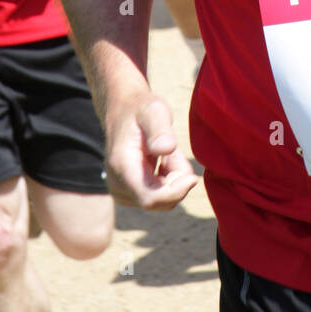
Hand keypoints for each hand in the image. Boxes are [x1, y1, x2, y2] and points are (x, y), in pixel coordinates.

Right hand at [105, 94, 197, 209]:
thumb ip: (160, 130)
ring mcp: (121, 191)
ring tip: (166, 154)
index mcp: (122, 165)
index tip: (193, 176)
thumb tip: (166, 148)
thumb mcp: (154, 111)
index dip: (175, 193)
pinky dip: (168, 180)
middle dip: (176, 181)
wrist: (124, 111)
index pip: (150, 198)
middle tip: (175, 152)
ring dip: (172, 178)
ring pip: (162, 200)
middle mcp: (117, 183)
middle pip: (159, 202)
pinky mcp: (129, 194)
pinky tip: (162, 161)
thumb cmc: (141, 109)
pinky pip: (159, 197)